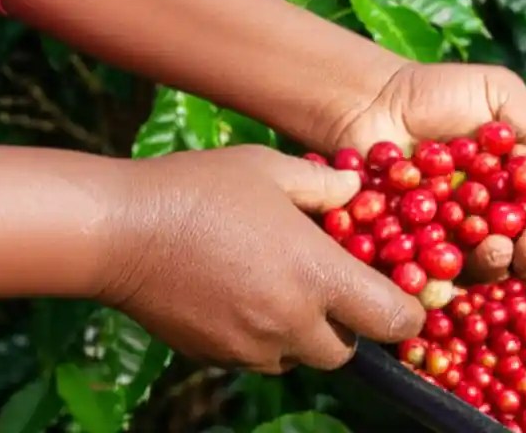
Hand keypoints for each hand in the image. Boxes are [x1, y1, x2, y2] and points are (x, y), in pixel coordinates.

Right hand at [100, 145, 424, 373]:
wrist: (120, 232)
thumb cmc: (199, 190)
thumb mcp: (269, 169)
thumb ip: (324, 185)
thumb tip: (357, 192)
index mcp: (317, 277)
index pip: (393, 321)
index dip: (405, 312)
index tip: (399, 292)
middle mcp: (291, 323)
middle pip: (348, 350)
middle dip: (350, 325)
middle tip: (334, 285)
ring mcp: (251, 347)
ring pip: (301, 357)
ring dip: (306, 332)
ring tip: (282, 284)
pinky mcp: (217, 356)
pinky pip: (260, 357)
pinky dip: (265, 337)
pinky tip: (244, 292)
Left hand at [326, 62, 525, 282]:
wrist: (371, 100)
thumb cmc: (439, 92)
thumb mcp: (498, 96)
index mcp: (525, 187)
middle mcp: (498, 221)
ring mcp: (459, 241)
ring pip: (495, 269)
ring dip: (509, 263)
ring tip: (506, 243)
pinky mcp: (419, 252)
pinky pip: (441, 273)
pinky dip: (456, 269)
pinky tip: (466, 253)